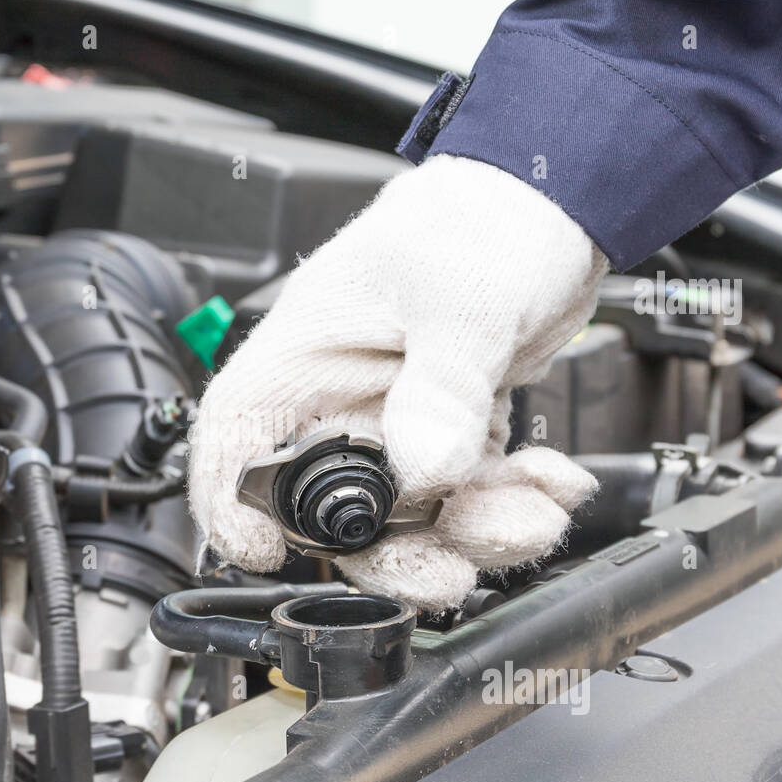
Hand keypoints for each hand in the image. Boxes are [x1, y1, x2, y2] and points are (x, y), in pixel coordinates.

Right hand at [188, 155, 608, 609]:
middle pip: (331, 515)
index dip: (231, 508)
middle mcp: (337, 407)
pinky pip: (466, 502)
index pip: (235, 442)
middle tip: (449, 570)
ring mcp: (391, 430)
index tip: (268, 552)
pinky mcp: (445, 441)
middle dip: (395, 555)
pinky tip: (550, 484)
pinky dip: (513, 506)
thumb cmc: (478, 222)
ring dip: (472, 534)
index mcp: (302, 359)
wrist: (547, 211)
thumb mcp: (460, 295)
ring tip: (533, 512)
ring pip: (409, 523)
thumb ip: (442, 386)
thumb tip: (424, 467)